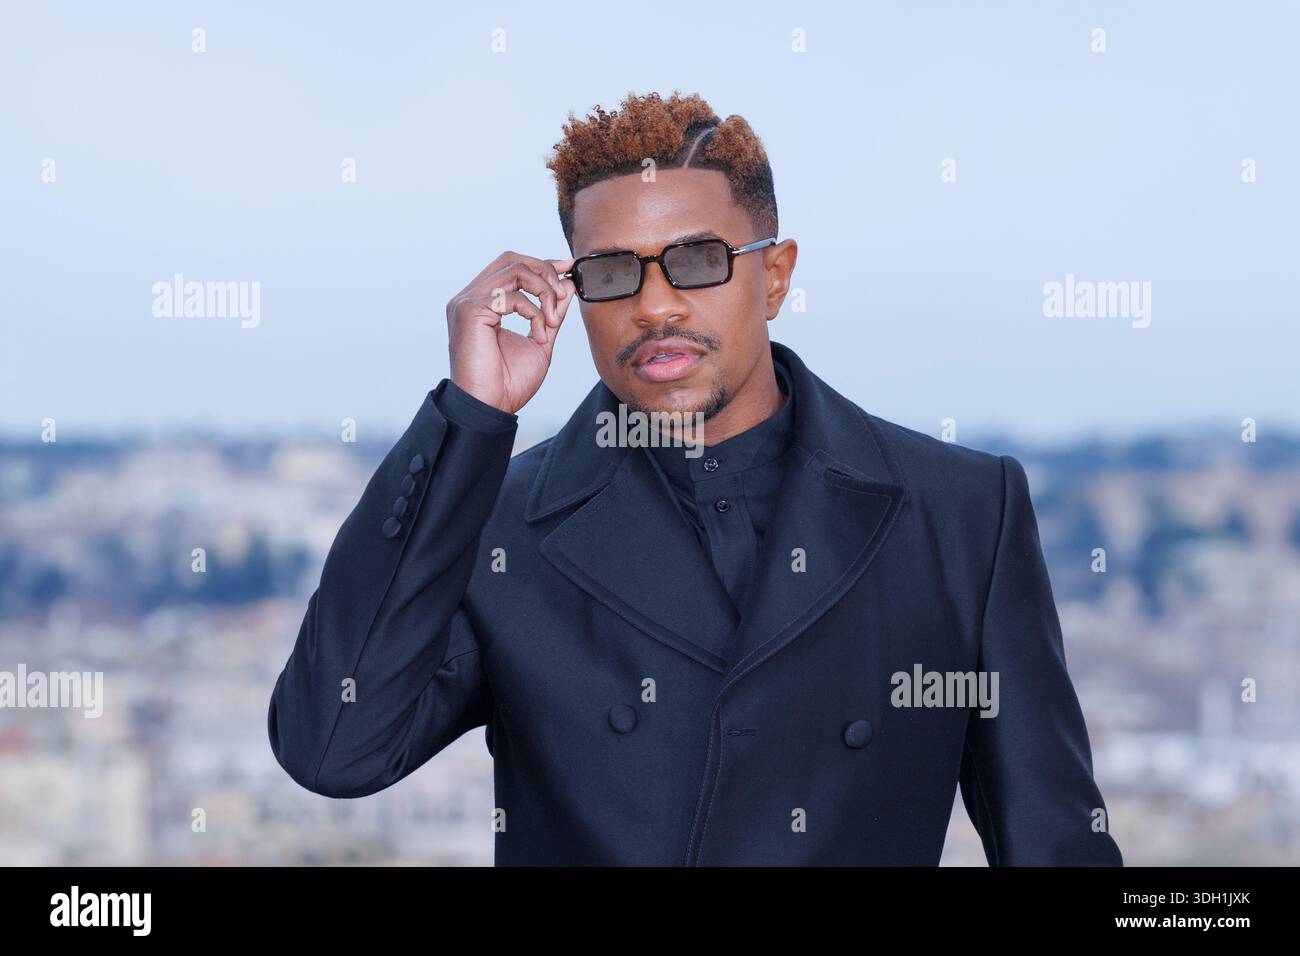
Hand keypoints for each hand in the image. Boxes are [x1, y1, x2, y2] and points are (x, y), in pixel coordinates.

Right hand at [446, 251, 575, 413]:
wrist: (490, 407)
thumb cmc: (508, 382)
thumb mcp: (540, 340)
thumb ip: (551, 312)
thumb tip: (567, 285)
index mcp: (483, 302)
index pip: (512, 265)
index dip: (542, 263)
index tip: (568, 269)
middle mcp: (471, 296)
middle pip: (512, 259)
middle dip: (545, 272)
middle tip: (563, 295)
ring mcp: (467, 302)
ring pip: (514, 270)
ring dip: (543, 291)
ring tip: (552, 320)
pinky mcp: (470, 311)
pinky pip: (511, 296)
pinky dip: (533, 312)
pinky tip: (538, 335)